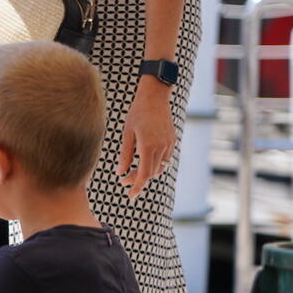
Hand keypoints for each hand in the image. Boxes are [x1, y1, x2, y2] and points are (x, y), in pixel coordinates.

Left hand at [116, 77, 175, 199]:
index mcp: (148, 147)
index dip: (137, 186)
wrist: (155, 97)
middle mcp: (161, 147)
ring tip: (132, 173)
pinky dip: (155, 164)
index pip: (143, 174)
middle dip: (137, 179)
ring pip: (159, 167)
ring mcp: (169, 144)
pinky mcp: (172, 140)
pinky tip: (144, 162)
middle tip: (124, 181)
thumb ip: (124, 155)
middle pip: (151, 172)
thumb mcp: (127, 134)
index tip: (131, 196)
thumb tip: (119, 172)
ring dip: (146, 172)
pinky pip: (165, 158)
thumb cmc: (137, 113)